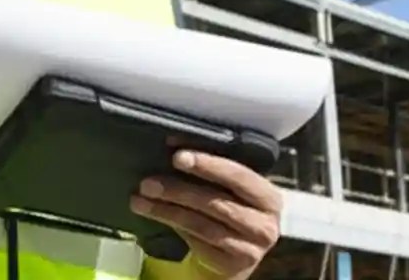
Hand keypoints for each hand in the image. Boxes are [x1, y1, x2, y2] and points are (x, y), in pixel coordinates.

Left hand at [131, 149, 281, 279]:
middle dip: (179, 189)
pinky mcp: (232, 264)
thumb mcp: (230, 191)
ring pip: (201, 224)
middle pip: (216, 201)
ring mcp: (250, 247)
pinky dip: (173, 225)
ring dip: (166, 210)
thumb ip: (212, 171)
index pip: (238, 175)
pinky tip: (155, 214)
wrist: (236, 255)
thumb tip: (172, 145)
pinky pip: (197, 241)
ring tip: (140, 199)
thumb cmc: (231, 210)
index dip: (208, 164)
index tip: (177, 156)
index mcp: (268, 196)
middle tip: (148, 182)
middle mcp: (265, 224)